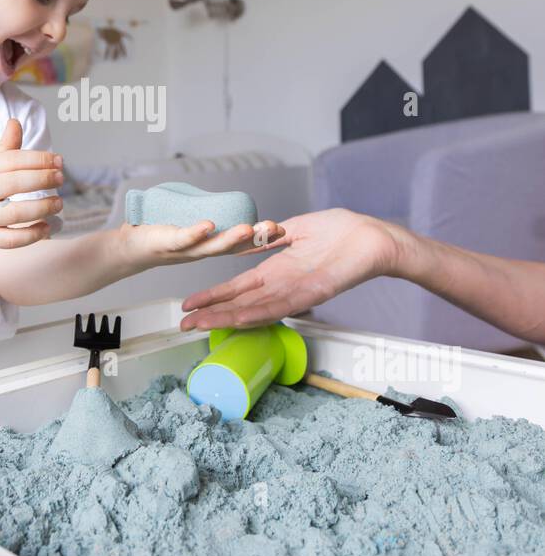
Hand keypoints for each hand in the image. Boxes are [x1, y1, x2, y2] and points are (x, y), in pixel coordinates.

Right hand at [0, 117, 63, 253]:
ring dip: (42, 208)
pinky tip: (47, 228)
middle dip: (42, 179)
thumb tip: (16, 122)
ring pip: (15, 213)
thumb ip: (1, 149)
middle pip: (13, 184)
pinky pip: (11, 240)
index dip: (37, 159)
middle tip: (61, 178)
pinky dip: (32, 235)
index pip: (10, 160)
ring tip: (58, 203)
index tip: (58, 160)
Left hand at [118, 217, 285, 271]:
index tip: (282, 229)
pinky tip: (209, 224)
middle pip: (235, 247)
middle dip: (257, 238)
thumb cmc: (162, 234)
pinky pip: (185, 238)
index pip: (242, 243)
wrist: (130, 247)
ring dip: (232, 238)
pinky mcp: (169, 242)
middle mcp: (204, 251)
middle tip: (275, 229)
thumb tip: (227, 200)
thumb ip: (210, 218)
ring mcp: (187, 248)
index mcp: (212, 246)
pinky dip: (197, 231)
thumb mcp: (193, 227)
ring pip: (214, 246)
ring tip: (249, 229)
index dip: (262, 237)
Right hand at [178, 209, 401, 330]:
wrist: (373, 237)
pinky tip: (239, 319)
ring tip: (201, 325)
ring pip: (255, 310)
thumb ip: (268, 238)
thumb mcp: (295, 230)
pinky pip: (283, 305)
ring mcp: (296, 293)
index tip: (189, 305)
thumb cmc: (341, 232)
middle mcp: (282, 286)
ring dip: (227, 319)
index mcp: (277, 271)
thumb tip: (242, 240)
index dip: (213, 297)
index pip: (238, 288)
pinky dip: (260, 314)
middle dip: (211, 315)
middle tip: (183, 325)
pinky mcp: (313, 293)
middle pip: (240, 305)